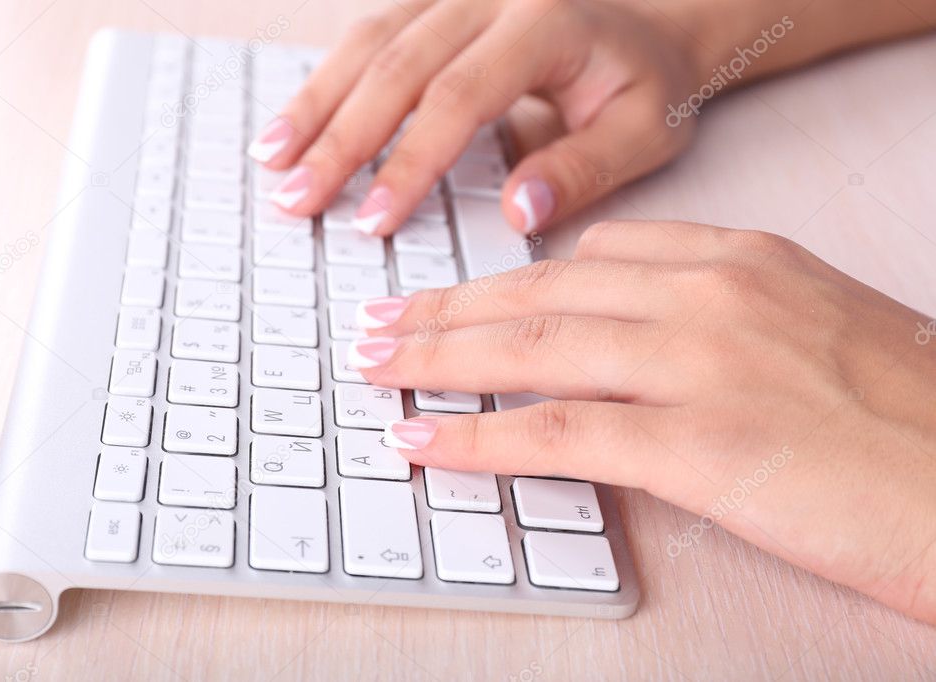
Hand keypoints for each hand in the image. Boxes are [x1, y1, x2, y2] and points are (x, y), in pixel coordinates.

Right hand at [249, 0, 698, 233]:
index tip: (374, 221)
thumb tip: (519, 212)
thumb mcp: (642, 131)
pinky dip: (327, 83)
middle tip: (297, 200)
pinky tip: (295, 123)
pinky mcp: (434, 7)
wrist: (652, 26)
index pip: (460, 96)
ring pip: (369, 43)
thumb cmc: (647, 83)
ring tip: (272, 161)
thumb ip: (583, 169)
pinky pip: (369, 37)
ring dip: (315, 104)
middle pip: (396, 66)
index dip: (411, 161)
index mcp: (544, 24)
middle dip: (340, 139)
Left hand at [348, 220, 935, 623]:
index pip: (593, 254)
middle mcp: (712, 294)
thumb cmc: (911, 419)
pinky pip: (559, 433)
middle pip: (544, 292)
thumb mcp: (812, 330)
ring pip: (536, 347)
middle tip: (384, 322)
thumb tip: (631, 337)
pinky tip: (424, 439)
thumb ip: (719, 316)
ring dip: (440, 358)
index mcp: (742, 259)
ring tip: (381, 368)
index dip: (509, 280)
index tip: (459, 298)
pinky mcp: (701, 444)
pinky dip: (478, 437)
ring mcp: (703, 363)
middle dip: (449, 308)